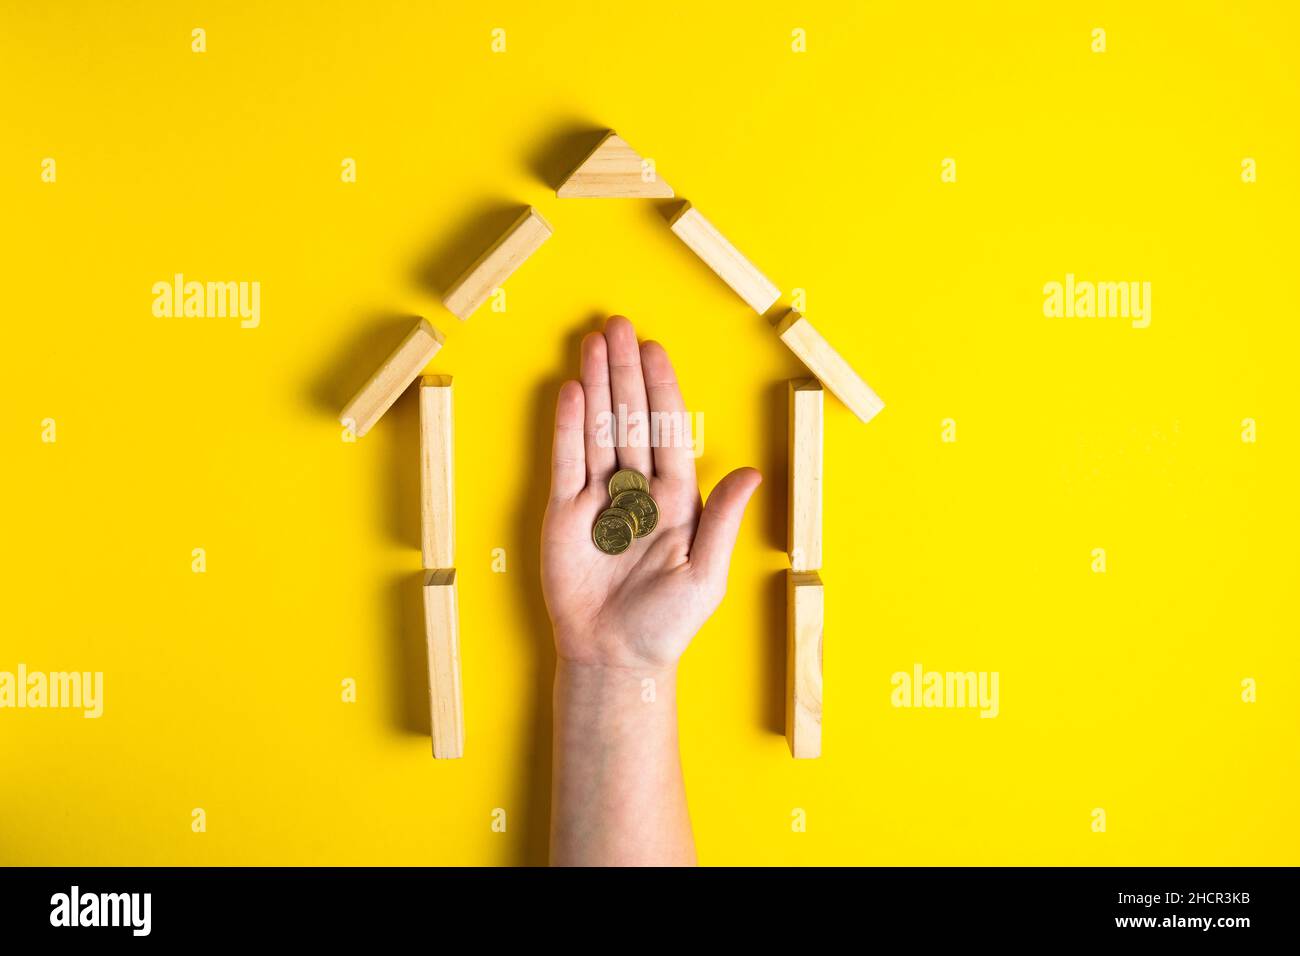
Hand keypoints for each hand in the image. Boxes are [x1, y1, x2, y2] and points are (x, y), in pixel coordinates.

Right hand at [541, 315, 760, 669]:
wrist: (614, 658)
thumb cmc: (665, 623)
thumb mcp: (705, 575)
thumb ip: (722, 520)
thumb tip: (751, 472)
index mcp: (675, 499)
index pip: (669, 432)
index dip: (662, 389)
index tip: (654, 350)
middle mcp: (637, 489)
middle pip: (631, 418)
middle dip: (625, 371)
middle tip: (617, 325)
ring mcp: (598, 498)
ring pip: (599, 429)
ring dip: (597, 385)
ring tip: (593, 343)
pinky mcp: (563, 513)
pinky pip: (566, 461)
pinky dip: (569, 427)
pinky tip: (573, 392)